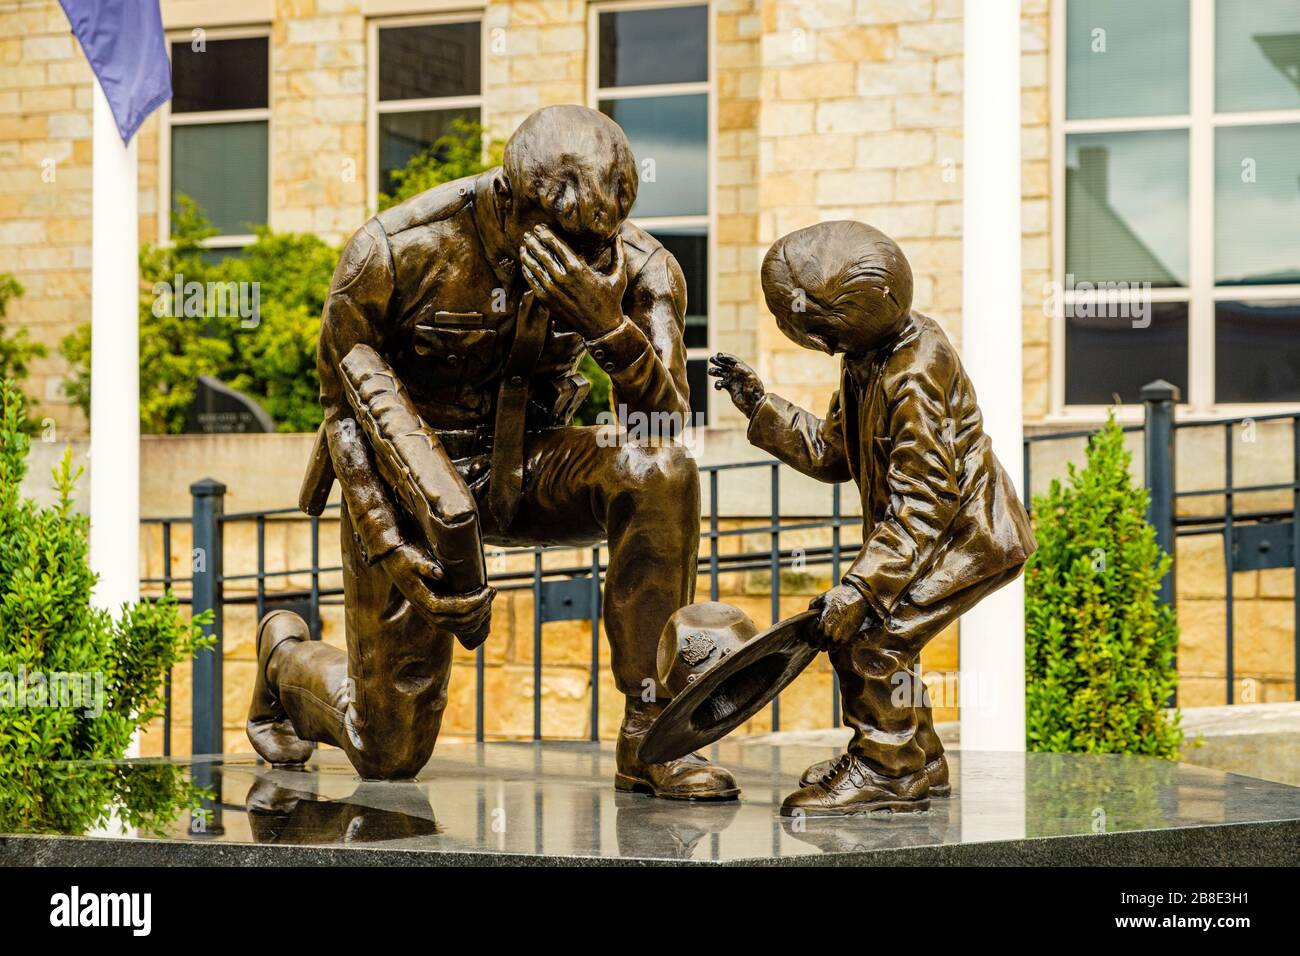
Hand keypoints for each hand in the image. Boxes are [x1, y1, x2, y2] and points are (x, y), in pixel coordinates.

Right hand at [380, 542, 495, 634]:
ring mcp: (430, 614)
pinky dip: (470, 621)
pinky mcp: (434, 612)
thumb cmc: (404, 557)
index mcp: (424, 600)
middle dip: (480, 609)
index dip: (475, 602)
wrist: (393, 561)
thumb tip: (440, 574)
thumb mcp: (413, 558)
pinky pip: (455, 624)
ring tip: (490, 599)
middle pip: (459, 620)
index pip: (455, 608)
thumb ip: (425, 566)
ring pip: (458, 626)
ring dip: (477, 616)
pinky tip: (481, 609)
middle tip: (493, 592)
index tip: (489, 590)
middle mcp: (427, 612)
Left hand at [520, 225, 626, 339]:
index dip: (546, 234)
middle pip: (542, 253)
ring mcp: (553, 291)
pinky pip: (533, 282)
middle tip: (529, 234)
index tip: (539, 227)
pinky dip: (527, 271)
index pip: (556, 245)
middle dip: (534, 241)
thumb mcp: (619, 276)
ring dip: (528, 254)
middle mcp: (563, 278)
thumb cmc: (611, 301)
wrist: (602, 328)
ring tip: (524, 245)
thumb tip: (619, 237)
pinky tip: (525, 264)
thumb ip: (619, 255)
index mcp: (578, 269)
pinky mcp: (548, 301)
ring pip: (534, 267)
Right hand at [707, 352, 765, 417]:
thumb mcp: (752, 380)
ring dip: (715, 371)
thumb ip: (745, 372)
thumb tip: (736, 365)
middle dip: (718, 361)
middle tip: (711, 359)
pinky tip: (718, 387)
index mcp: (743, 369)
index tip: (718, 355)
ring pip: (721, 373)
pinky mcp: (729, 388)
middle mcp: (737, 373)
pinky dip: (717, 384)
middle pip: (726, 364)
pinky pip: (721, 383)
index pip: (733, 360)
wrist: (754, 405)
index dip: (726, 357)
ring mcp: (733, 380)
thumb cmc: (755, 392)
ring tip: (710, 372)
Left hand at [809, 584, 873, 647]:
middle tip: (822, 641)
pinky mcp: (848, 636)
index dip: (812, 640)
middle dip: (820, 644)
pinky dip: (836, 646)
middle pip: (820, 645)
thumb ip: (813, 605)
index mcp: (821, 622)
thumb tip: (808, 612)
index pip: (812, 638)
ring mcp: (838, 635)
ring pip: (829, 648)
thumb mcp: (823, 597)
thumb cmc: (839, 595)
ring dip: (828, 646)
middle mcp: (829, 631)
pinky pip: (839, 647)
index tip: (814, 638)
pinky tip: (836, 641)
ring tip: (829, 641)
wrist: (858, 596)